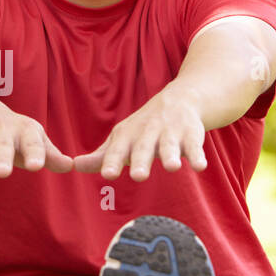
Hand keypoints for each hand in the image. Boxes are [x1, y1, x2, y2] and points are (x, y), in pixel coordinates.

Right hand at [0, 94, 73, 176]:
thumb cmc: (12, 133)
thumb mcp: (32, 140)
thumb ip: (49, 155)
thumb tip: (70, 166)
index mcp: (24, 131)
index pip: (32, 144)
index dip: (36, 154)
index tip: (37, 166)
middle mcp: (3, 129)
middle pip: (3, 146)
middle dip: (2, 158)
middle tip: (2, 173)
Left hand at [73, 86, 207, 180]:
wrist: (180, 99)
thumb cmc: (144, 127)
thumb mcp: (122, 138)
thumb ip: (101, 156)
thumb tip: (74, 166)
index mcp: (128, 136)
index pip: (118, 150)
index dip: (112, 162)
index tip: (107, 175)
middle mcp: (148, 133)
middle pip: (144, 148)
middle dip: (142, 161)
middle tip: (139, 176)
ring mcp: (170, 133)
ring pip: (170, 146)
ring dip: (171, 155)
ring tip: (172, 167)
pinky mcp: (191, 135)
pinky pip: (195, 146)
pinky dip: (197, 156)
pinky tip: (200, 167)